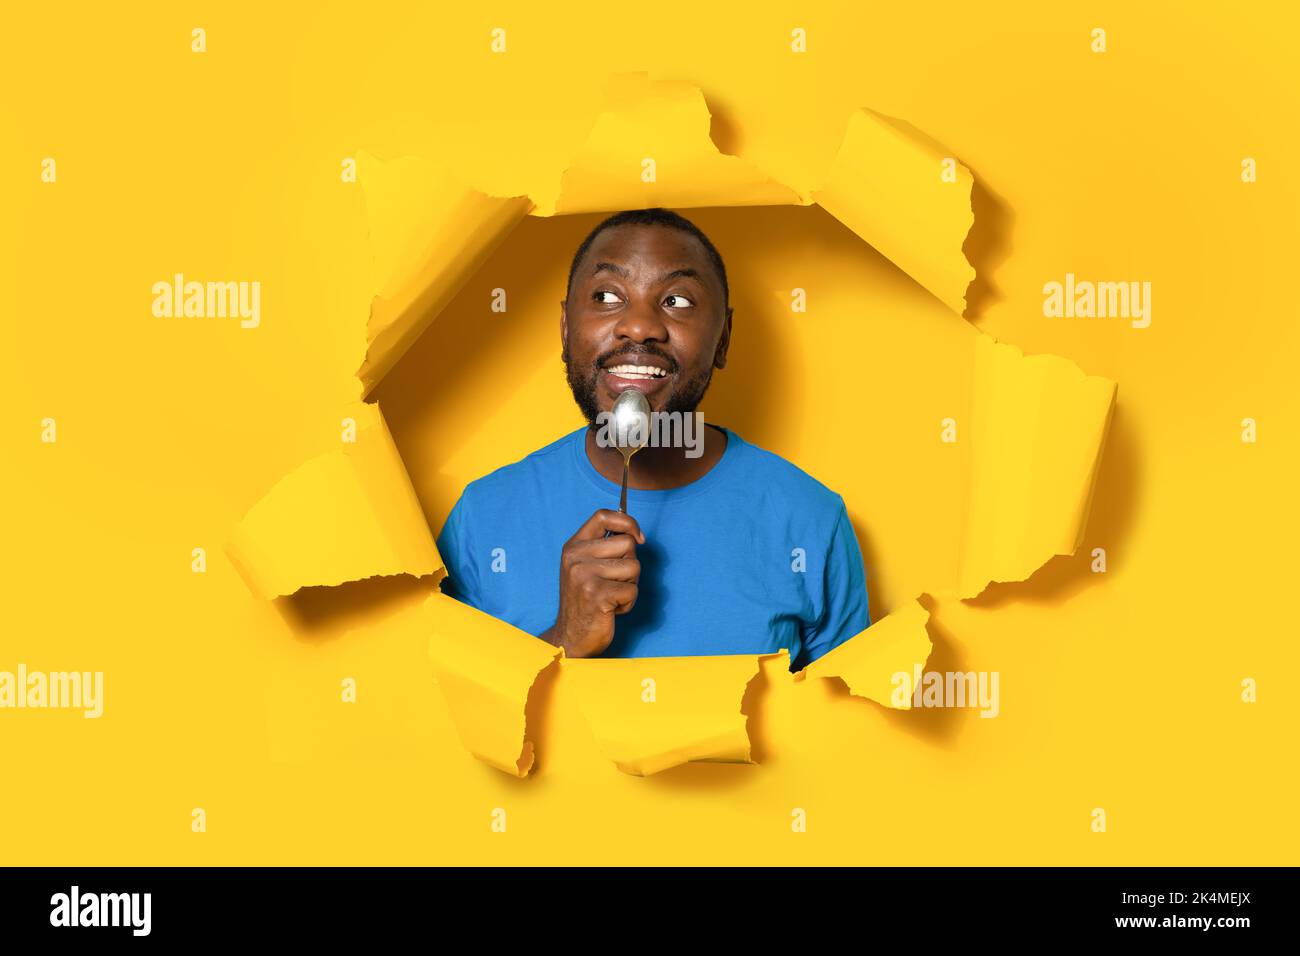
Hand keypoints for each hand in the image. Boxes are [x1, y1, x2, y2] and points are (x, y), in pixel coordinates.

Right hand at [541, 509, 643, 657]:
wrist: (570, 637)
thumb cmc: (585, 601)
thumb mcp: (585, 567)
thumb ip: (603, 548)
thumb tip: (635, 535)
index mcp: (573, 546)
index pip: (603, 515)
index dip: (627, 522)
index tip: (638, 537)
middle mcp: (576, 557)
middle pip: (627, 544)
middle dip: (630, 565)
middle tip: (614, 583)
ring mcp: (584, 576)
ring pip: (634, 567)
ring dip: (630, 586)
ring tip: (611, 597)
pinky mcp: (597, 595)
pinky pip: (632, 591)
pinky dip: (628, 603)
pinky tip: (611, 610)